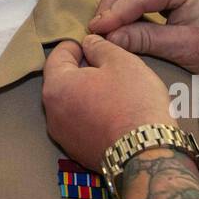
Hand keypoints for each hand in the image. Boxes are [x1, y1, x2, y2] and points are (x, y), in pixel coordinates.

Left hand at [42, 34, 174, 170]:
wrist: (146, 155)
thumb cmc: (133, 102)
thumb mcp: (121, 62)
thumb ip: (99, 47)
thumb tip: (88, 43)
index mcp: (56, 87)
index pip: (58, 55)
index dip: (76, 45)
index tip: (93, 43)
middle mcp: (52, 113)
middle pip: (62, 81)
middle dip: (81, 70)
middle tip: (108, 66)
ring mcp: (64, 136)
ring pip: (71, 104)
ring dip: (87, 94)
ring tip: (114, 90)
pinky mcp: (78, 153)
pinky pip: (81, 125)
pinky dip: (92, 115)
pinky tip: (114, 114)